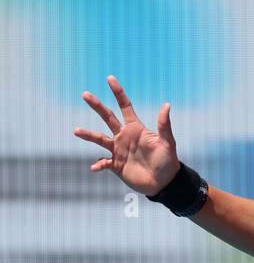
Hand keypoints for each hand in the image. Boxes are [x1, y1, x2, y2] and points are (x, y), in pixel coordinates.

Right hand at [73, 75, 179, 195]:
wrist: (164, 183)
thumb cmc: (167, 161)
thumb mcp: (167, 143)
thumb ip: (164, 125)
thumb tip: (166, 104)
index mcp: (135, 128)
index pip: (125, 106)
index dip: (118, 92)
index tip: (110, 78)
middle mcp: (124, 136)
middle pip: (107, 117)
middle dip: (97, 106)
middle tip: (85, 94)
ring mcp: (118, 150)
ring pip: (100, 139)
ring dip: (88, 135)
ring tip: (76, 131)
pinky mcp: (116, 165)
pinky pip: (104, 162)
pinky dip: (99, 164)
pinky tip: (95, 167)